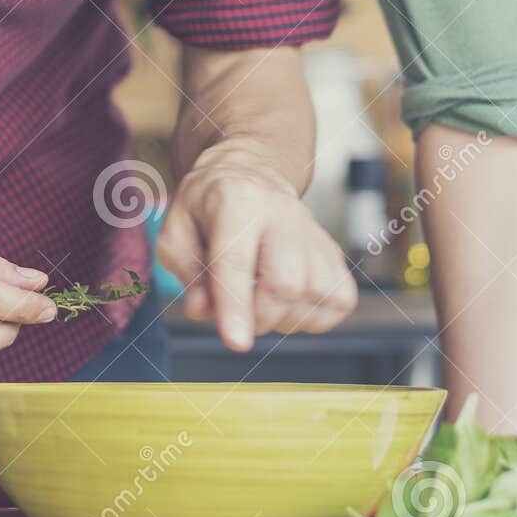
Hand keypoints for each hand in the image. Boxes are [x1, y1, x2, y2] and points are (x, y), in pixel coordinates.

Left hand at [156, 145, 357, 351]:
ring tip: (263, 305)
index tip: (236, 343)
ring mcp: (312, 230)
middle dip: (260, 318)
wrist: (248, 173)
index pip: (237, 260)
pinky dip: (315, 317)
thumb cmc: (207, 207)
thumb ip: (187, 272)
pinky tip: (291, 305)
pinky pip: (340, 299)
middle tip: (240, 316)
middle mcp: (281, 212)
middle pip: (286, 283)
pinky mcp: (332, 250)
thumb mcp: (176, 230)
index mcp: (235, 201)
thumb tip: (204, 311)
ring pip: (316, 294)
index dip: (236, 305)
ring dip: (285, 319)